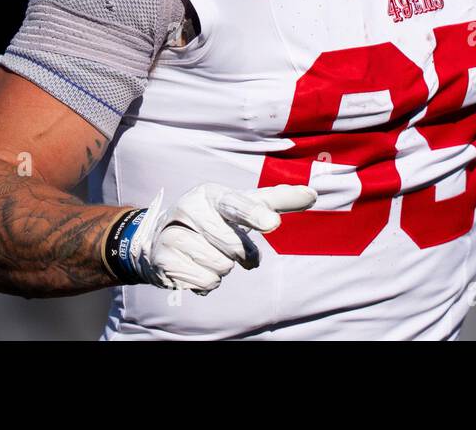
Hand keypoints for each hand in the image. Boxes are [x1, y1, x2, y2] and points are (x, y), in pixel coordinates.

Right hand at [126, 183, 316, 293]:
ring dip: (223, 267)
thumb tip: (313, 193)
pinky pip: (204, 282)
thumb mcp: (242, 206)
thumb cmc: (214, 220)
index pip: (236, 203)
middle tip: (234, 249)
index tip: (272, 223)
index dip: (254, 213)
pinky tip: (196, 267)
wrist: (162, 239)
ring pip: (220, 266)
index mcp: (211, 193)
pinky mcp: (163, 260)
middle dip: (241, 254)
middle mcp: (189, 209)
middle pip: (233, 246)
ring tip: (210, 254)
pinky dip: (207, 281)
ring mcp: (172, 234)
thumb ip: (276, 201)